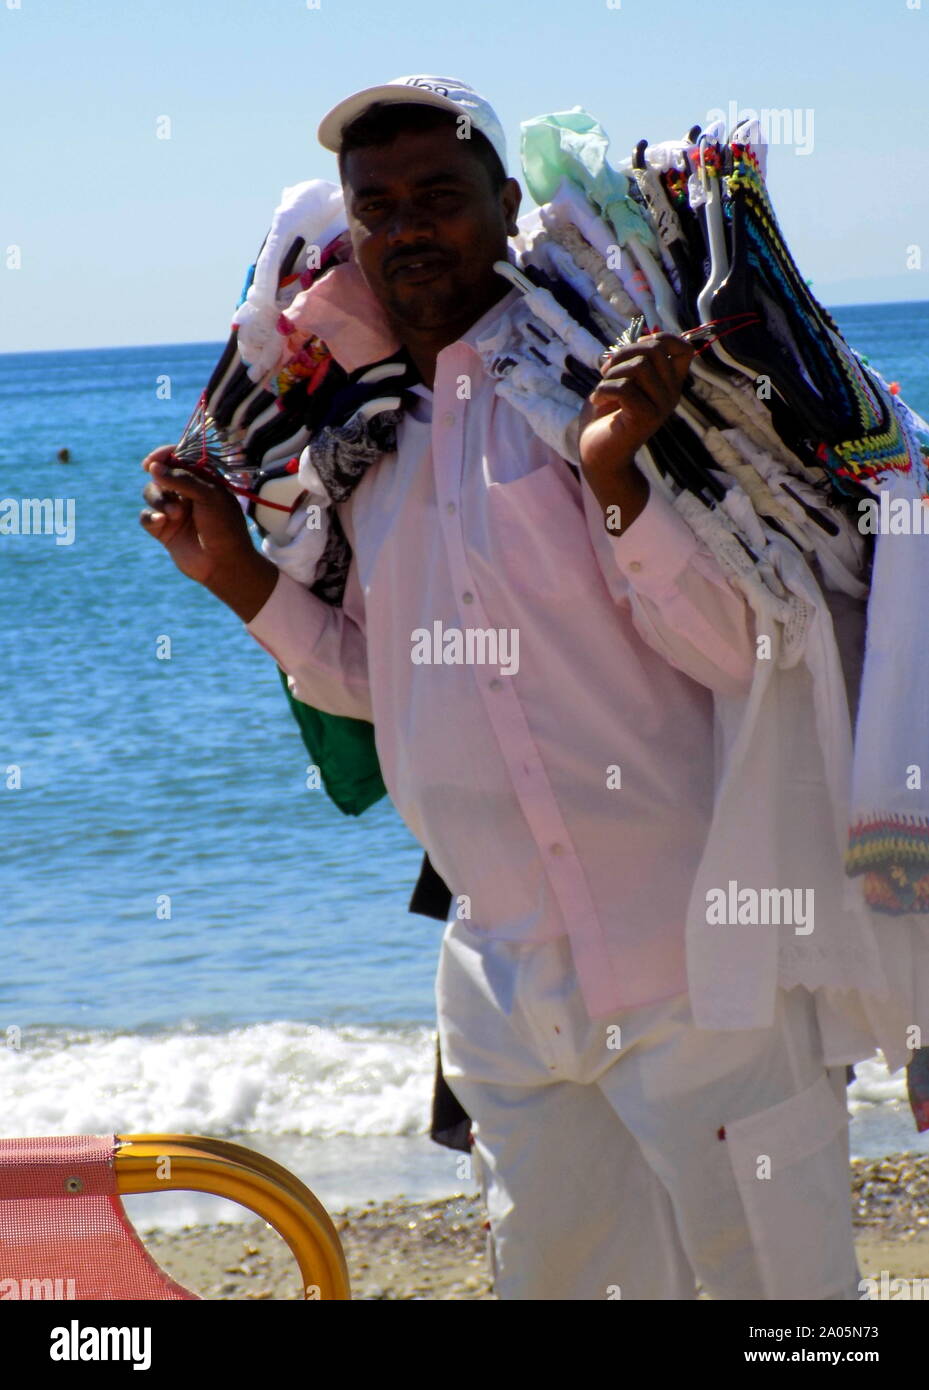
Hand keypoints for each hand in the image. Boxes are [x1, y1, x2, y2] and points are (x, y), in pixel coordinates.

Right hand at [140, 445, 277, 619]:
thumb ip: (182, 478)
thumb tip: (152, 466)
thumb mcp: (209, 496)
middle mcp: (187, 493)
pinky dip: (150, 516)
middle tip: (165, 487)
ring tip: (174, 514)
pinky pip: (146, 516)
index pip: (179, 458)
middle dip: (160, 481)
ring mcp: (174, 511)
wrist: (225, 564)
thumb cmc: (224, 528)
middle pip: (160, 474)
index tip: (153, 460)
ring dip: (158, 500)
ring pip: (151, 493)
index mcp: (203, 480)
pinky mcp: (164, 530)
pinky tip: (162, 521)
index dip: (164, 455)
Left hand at [578, 332, 694, 481]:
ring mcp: (661, 407)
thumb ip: (634, 359)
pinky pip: (624, 387)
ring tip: (602, 389)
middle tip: (607, 372)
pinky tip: (597, 401)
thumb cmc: (605, 415)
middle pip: (655, 349)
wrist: (598, 454)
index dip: (659, 339)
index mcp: (669, 384)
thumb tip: (642, 337)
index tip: (631, 354)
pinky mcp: (645, 419)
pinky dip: (603, 390)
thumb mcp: (621, 379)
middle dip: (623, 354)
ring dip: (612, 374)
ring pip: (639, 366)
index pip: (684, 348)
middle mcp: (671, 394)